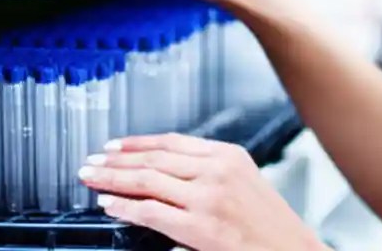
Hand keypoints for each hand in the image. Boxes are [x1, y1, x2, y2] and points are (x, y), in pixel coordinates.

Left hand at [79, 133, 325, 250]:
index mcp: (229, 155)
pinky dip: (125, 207)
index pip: (171, 141)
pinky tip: (110, 205)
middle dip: (117, 159)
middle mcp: (217, 170)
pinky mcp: (198, 225)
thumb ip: (210, 171)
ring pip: (147, 180)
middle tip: (92, 160)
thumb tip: (165, 171)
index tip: (115, 146)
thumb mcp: (243, 182)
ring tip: (92, 178)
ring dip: (113, 178)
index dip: (137, 142)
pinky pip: (150, 211)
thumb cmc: (269, 224)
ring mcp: (207, 197)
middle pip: (155, 157)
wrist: (290, 250)